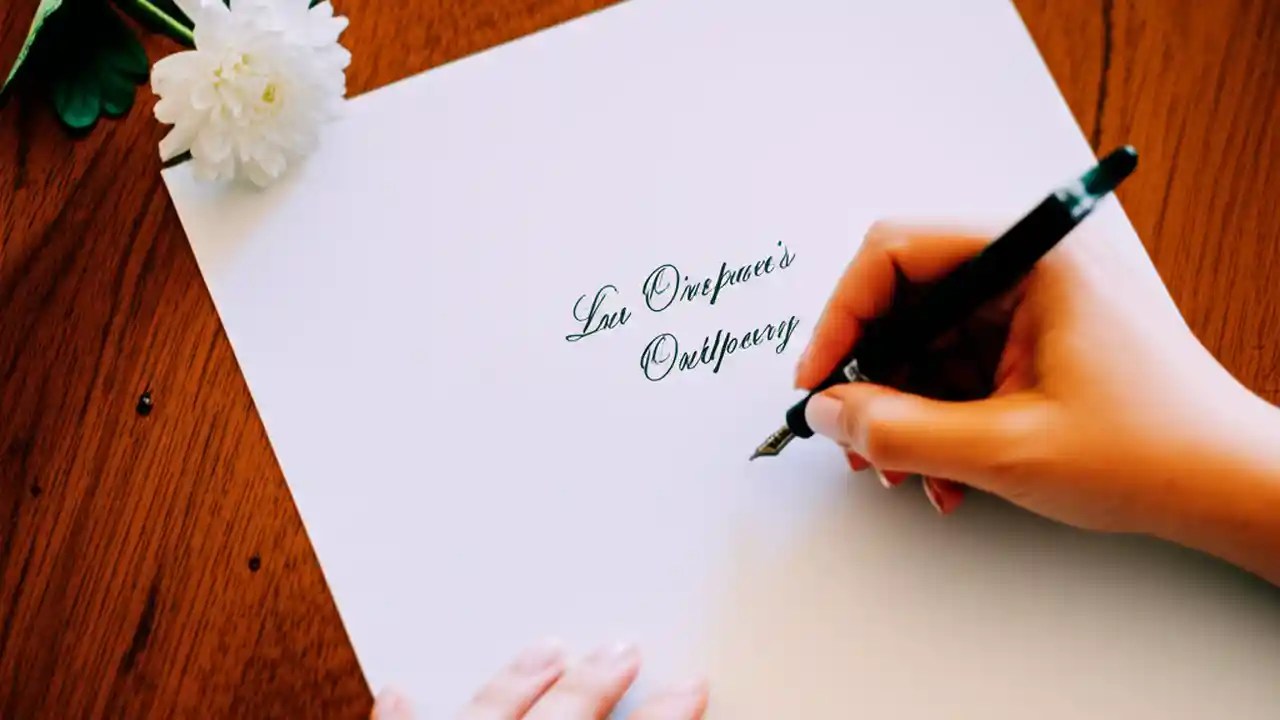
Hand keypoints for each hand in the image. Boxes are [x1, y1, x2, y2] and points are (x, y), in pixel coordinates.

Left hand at [371, 639, 707, 719]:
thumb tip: (668, 708)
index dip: (665, 714)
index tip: (692, 686)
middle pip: (562, 719)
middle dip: (596, 680)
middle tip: (622, 646)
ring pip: (484, 716)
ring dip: (517, 682)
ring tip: (545, 648)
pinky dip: (400, 718)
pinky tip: (397, 690)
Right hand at [796, 221, 1279, 581]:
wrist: (1228, 488)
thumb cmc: (1153, 451)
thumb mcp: (1006, 448)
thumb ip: (900, 431)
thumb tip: (828, 412)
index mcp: (1034, 257)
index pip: (896, 253)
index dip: (841, 317)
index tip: (818, 378)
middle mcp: (1030, 266)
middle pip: (906, 300)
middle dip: (873, 377)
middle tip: (855, 436)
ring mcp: (1033, 304)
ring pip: (926, 342)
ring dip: (904, 411)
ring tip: (908, 472)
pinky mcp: (1034, 340)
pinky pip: (957, 369)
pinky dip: (938, 419)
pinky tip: (946, 472)